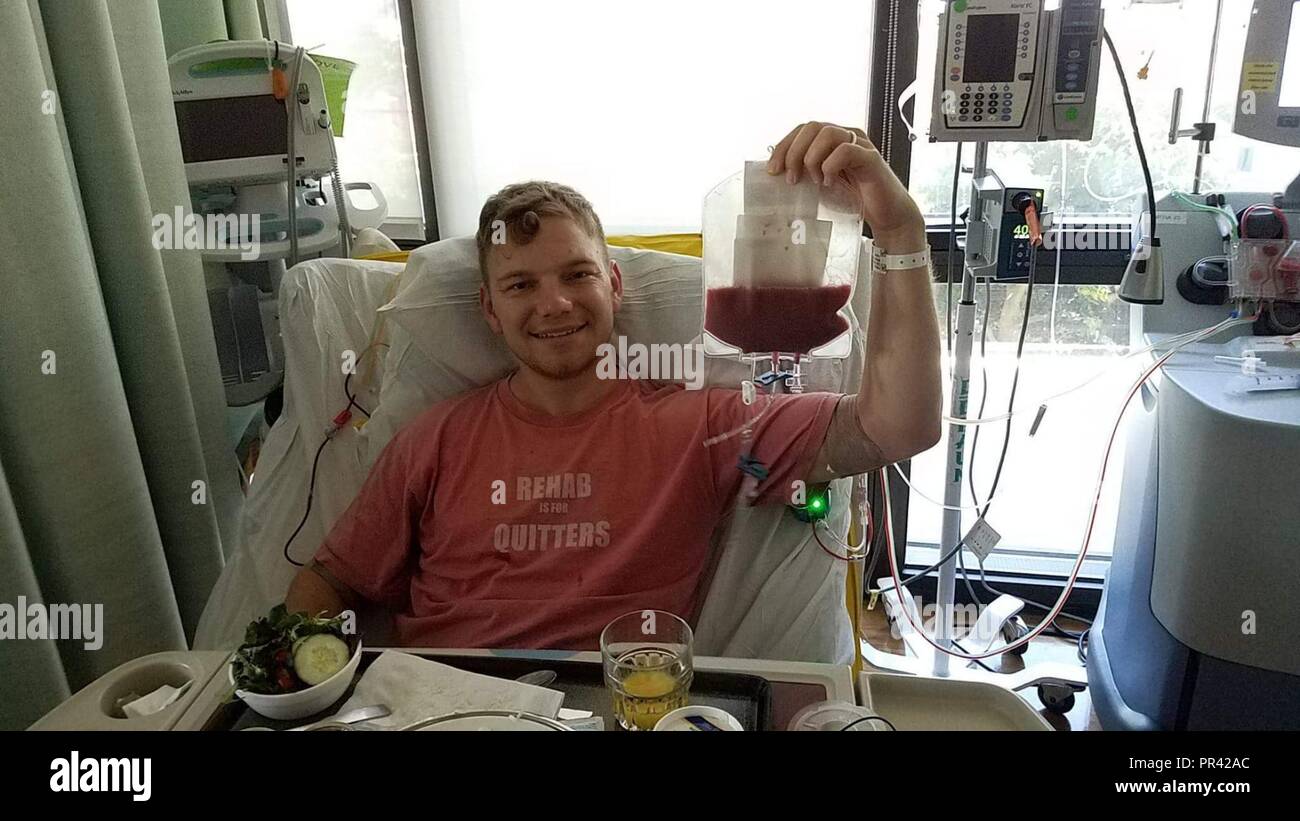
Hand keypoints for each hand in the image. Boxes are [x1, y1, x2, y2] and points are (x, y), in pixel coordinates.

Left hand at [766, 122, 925, 252]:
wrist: (886, 215)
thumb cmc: (855, 200)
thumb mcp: (822, 185)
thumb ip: (805, 174)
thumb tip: (776, 175)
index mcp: (832, 141)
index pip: (803, 130)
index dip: (784, 146)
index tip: (772, 170)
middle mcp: (846, 136)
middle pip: (813, 127)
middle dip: (794, 152)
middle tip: (791, 178)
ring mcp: (860, 145)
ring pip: (828, 134)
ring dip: (812, 158)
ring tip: (813, 181)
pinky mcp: (871, 158)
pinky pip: (847, 150)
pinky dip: (832, 165)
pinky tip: (829, 183)